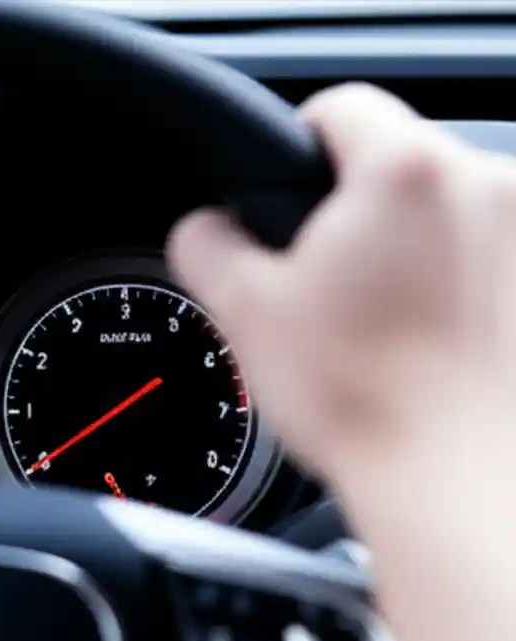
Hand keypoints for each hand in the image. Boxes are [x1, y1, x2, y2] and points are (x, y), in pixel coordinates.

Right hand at [171, 83, 515, 482]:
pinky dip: (459, 280)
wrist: (453, 482)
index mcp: (404, 172)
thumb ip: (206, 243)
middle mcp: (486, 185)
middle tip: (325, 282)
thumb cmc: (360, 400)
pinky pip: (488, 254)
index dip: (295, 147)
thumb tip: (204, 228)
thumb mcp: (243, 311)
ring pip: (447, 210)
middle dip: (356, 209)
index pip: (339, 108)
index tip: (285, 198)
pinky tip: (429, 340)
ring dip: (411, 245)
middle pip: (398, 160)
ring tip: (380, 323)